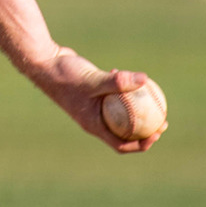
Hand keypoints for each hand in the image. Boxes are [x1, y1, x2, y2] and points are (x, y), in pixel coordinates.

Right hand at [20, 47, 165, 153]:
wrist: (43, 63)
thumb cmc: (64, 75)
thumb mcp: (93, 80)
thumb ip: (118, 81)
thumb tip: (145, 79)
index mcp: (93, 124)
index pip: (121, 144)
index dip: (141, 143)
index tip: (156, 134)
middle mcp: (93, 119)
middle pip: (123, 132)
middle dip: (144, 129)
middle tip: (162, 120)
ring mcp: (92, 106)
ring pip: (118, 113)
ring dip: (134, 109)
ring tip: (151, 100)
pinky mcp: (90, 93)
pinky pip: (111, 97)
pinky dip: (120, 91)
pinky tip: (123, 75)